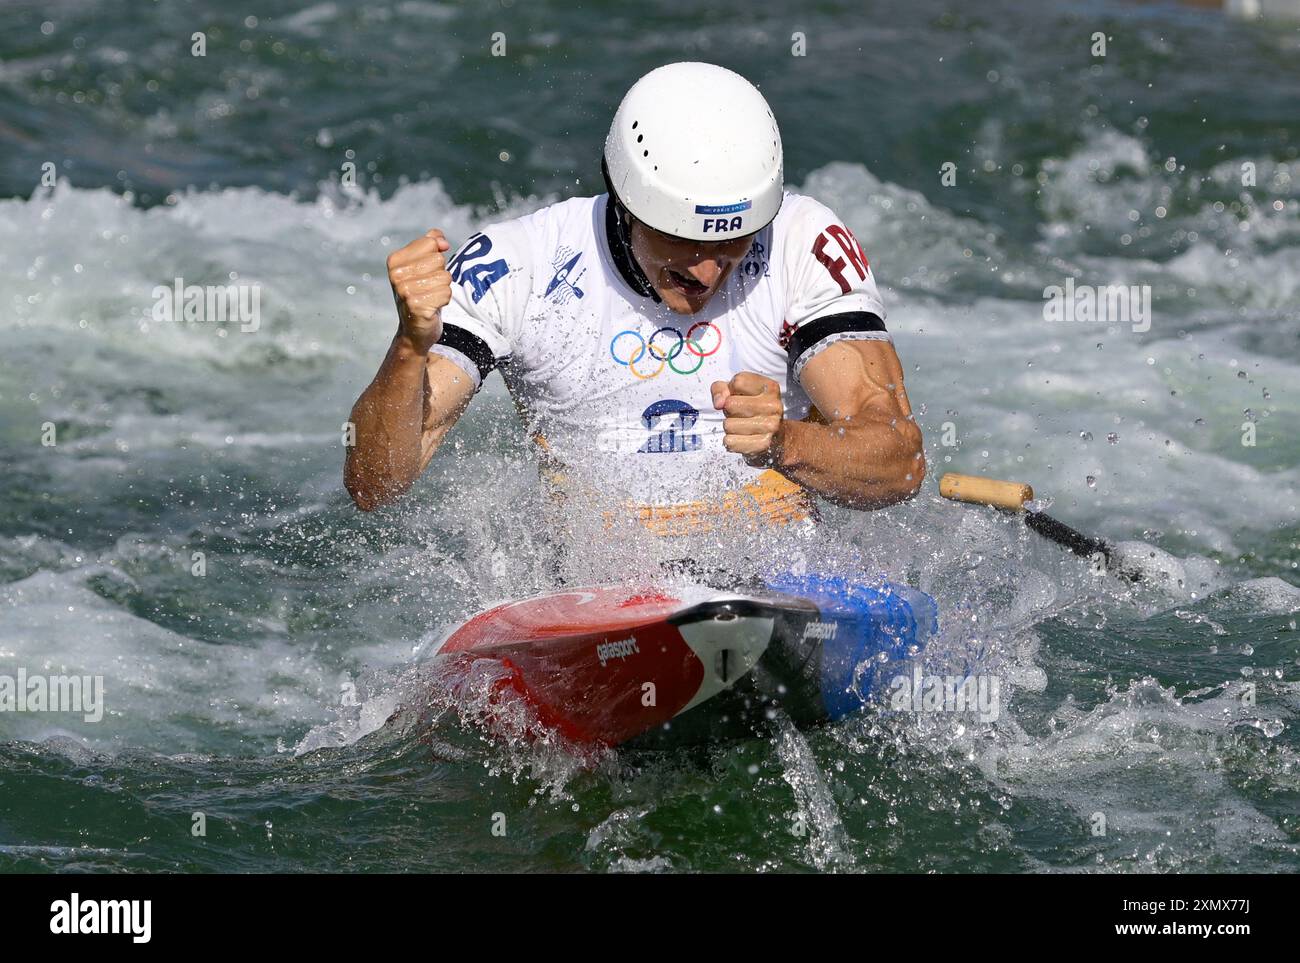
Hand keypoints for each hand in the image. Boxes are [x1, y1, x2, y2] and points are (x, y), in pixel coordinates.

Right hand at [387, 229, 452, 353]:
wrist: (414, 329)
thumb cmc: (421, 293)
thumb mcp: (423, 265)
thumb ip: (431, 244)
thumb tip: (442, 241)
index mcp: (395, 260)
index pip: (431, 243)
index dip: (436, 257)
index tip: (426, 271)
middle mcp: (396, 275)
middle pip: (439, 260)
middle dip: (440, 274)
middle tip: (428, 287)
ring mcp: (405, 291)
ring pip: (445, 277)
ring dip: (443, 288)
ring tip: (430, 297)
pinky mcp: (417, 306)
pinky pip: (446, 293)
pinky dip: (444, 301)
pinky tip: (432, 307)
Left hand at [711, 372, 784, 466]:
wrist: (777, 437)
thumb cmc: (752, 410)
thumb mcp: (737, 391)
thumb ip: (721, 389)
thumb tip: (719, 403)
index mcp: (770, 387)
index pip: (738, 382)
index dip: (731, 390)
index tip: (739, 396)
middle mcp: (773, 405)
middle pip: (730, 404)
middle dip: (729, 410)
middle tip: (740, 414)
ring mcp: (770, 425)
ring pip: (728, 425)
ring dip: (730, 427)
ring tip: (742, 425)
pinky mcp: (763, 444)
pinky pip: (730, 442)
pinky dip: (731, 441)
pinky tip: (742, 438)